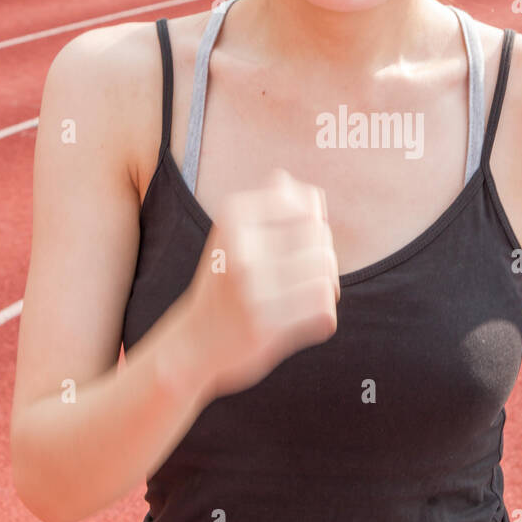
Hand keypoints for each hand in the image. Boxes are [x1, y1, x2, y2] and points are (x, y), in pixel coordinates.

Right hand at [183, 167, 339, 398]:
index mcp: (232, 219)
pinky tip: (307, 319)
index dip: (316, 223)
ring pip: (326, 275)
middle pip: (321, 238)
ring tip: (312, 294)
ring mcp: (252, 292)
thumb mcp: (232, 236)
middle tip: (308, 272)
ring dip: (328, 286)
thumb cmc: (224, 283)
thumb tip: (286, 177)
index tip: (302, 240)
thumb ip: (264, 205)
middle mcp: (240, 251)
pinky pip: (325, 313)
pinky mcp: (265, 329)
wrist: (192, 345)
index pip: (308, 206)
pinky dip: (324, 317)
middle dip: (323, 255)